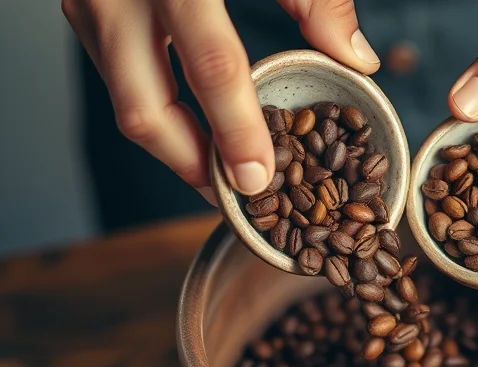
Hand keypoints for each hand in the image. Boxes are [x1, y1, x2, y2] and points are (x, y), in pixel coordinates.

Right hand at [62, 0, 379, 201]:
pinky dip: (158, 109)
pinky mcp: (83, 7)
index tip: (261, 181)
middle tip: (236, 199)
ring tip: (220, 173)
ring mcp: (90, 3)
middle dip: (193, 168)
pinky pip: (118, 76)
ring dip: (174, 147)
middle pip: (146, 112)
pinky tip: (193, 125)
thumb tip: (358, 60)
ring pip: (127, 103)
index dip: (238, 134)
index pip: (213, 69)